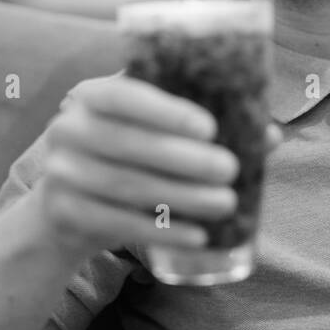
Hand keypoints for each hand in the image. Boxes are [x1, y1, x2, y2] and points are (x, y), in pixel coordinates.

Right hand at [38, 74, 280, 258]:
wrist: (62, 208)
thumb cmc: (122, 157)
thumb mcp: (147, 133)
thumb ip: (198, 128)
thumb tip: (269, 135)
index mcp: (89, 96)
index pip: (125, 95)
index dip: (166, 111)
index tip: (210, 127)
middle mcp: (66, 129)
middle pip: (129, 145)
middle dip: (185, 159)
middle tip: (231, 170)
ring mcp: (60, 173)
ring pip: (128, 186)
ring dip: (182, 197)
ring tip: (226, 203)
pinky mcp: (63, 213)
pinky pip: (118, 223)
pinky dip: (162, 229)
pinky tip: (197, 233)